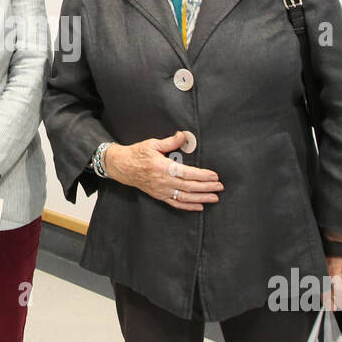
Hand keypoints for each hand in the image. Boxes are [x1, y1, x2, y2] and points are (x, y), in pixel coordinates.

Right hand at [103, 132, 222, 211]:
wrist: (122, 167)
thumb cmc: (137, 154)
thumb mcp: (153, 144)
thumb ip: (171, 141)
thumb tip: (184, 135)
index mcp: (163, 167)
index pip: (187, 173)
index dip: (202, 175)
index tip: (214, 175)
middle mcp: (163, 181)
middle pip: (189, 187)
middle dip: (206, 188)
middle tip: (220, 187)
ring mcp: (161, 191)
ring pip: (184, 197)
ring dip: (201, 198)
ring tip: (214, 198)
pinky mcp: (159, 196)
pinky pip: (176, 203)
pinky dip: (188, 206)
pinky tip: (199, 206)